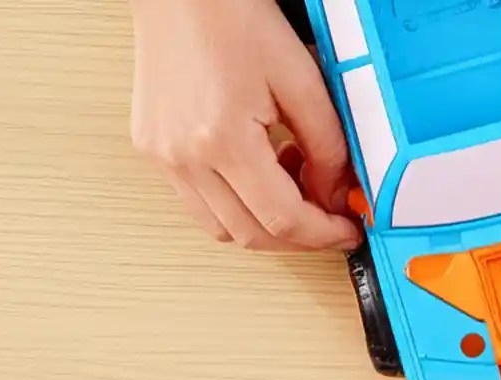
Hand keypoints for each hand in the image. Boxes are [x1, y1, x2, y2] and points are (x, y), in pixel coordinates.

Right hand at [129, 0, 359, 250]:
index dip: (324, 234)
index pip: (282, 219)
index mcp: (221, 138)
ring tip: (294, 180)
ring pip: (223, 229)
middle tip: (331, 217)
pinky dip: (237, 205)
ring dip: (266, 223)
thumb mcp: (302, 80)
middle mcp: (184, 156)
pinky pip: (200, 205)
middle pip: (251, 235)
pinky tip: (260, 169)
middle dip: (300, 237)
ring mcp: (163, 158)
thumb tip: (337, 195)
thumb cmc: (232, 18)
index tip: (347, 229)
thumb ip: (328, 147)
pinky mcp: (153, 151)